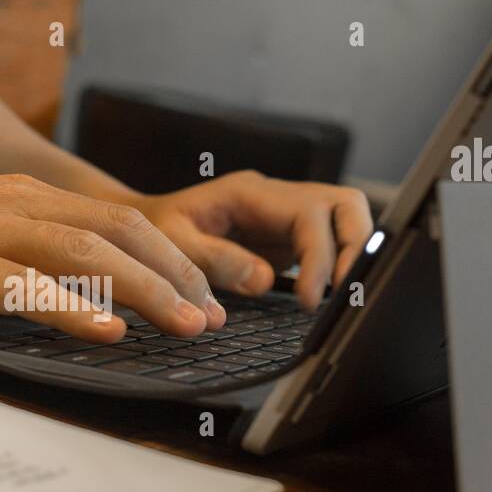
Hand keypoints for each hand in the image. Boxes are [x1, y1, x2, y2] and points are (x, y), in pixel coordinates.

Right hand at [0, 173, 228, 340]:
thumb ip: (24, 252)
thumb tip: (83, 294)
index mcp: (24, 197)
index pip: (118, 220)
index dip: (171, 256)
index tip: (206, 296)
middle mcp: (12, 204)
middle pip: (117, 231)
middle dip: (176, 273)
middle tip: (213, 317)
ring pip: (82, 253)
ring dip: (143, 289)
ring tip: (185, 325)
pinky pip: (19, 284)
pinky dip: (69, 307)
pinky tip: (105, 329)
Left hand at [126, 171, 373, 310]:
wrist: (138, 226)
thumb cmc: (150, 231)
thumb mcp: (171, 243)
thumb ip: (213, 260)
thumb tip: (264, 281)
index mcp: (249, 193)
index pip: (308, 213)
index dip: (319, 257)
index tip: (310, 299)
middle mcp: (276, 199)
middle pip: (345, 205)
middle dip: (353, 248)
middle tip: (341, 294)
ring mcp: (285, 217)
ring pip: (345, 220)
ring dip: (351, 256)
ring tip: (338, 297)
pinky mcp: (286, 239)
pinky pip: (328, 244)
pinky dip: (336, 267)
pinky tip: (323, 298)